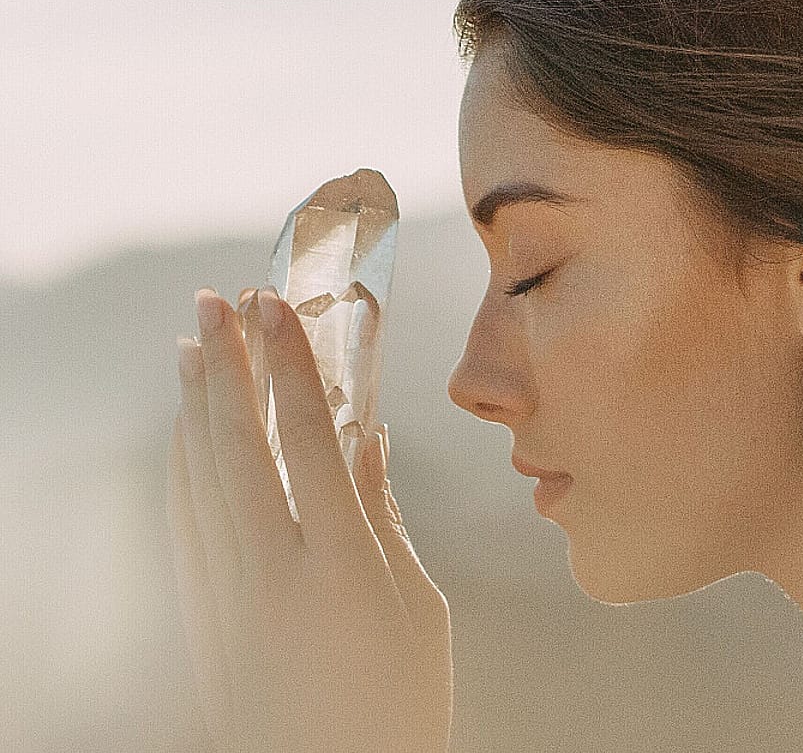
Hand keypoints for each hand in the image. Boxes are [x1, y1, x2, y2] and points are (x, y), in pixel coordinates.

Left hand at [168, 287, 451, 752]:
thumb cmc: (397, 705)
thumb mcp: (417, 609)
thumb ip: (383, 520)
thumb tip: (365, 443)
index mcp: (342, 569)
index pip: (308, 440)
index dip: (290, 365)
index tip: (278, 306)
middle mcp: (271, 575)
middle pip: (238, 445)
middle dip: (226, 363)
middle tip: (218, 299)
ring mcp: (224, 598)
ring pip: (198, 476)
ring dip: (194, 403)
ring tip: (193, 345)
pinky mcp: (200, 617)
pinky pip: (183, 521)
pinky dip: (181, 463)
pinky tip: (186, 432)